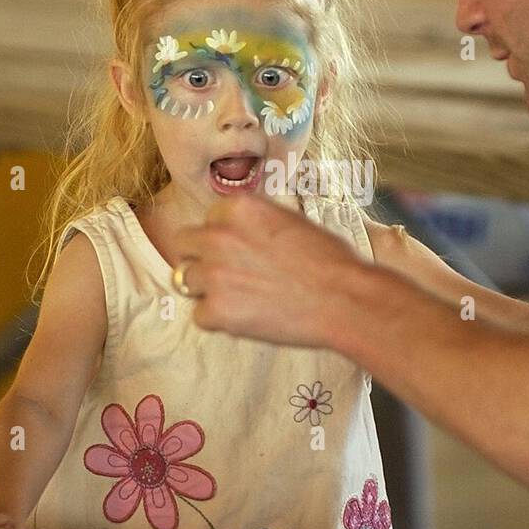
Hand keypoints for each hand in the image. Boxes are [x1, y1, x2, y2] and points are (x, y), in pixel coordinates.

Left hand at [171, 194, 365, 346]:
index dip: (223, 238)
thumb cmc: (329, 261)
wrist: (344, 299)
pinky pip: (200, 316)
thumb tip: (235, 235)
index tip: (242, 253)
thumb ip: (253, 224)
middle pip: (184, 245)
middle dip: (202, 259)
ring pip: (185, 280)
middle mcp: (218, 235)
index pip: (207, 220)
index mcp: (237, 207)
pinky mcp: (216, 310)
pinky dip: (220, 321)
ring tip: (243, 298)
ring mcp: (213, 274)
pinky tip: (249, 318)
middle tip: (231, 276)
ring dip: (207, 290)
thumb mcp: (289, 221)